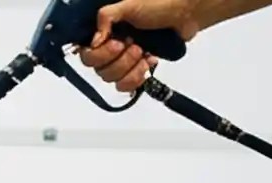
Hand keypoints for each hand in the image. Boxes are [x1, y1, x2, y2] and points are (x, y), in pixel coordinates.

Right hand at [78, 0, 203, 92]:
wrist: (185, 13)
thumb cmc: (159, 5)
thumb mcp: (129, 5)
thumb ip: (106, 18)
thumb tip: (94, 41)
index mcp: (103, 33)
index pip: (87, 55)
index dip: (99, 55)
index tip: (116, 43)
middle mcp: (109, 48)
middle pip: (99, 70)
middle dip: (119, 60)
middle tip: (134, 45)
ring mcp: (123, 61)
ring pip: (112, 79)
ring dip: (129, 68)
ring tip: (143, 52)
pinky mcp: (137, 70)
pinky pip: (126, 86)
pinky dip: (136, 77)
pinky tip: (147, 63)